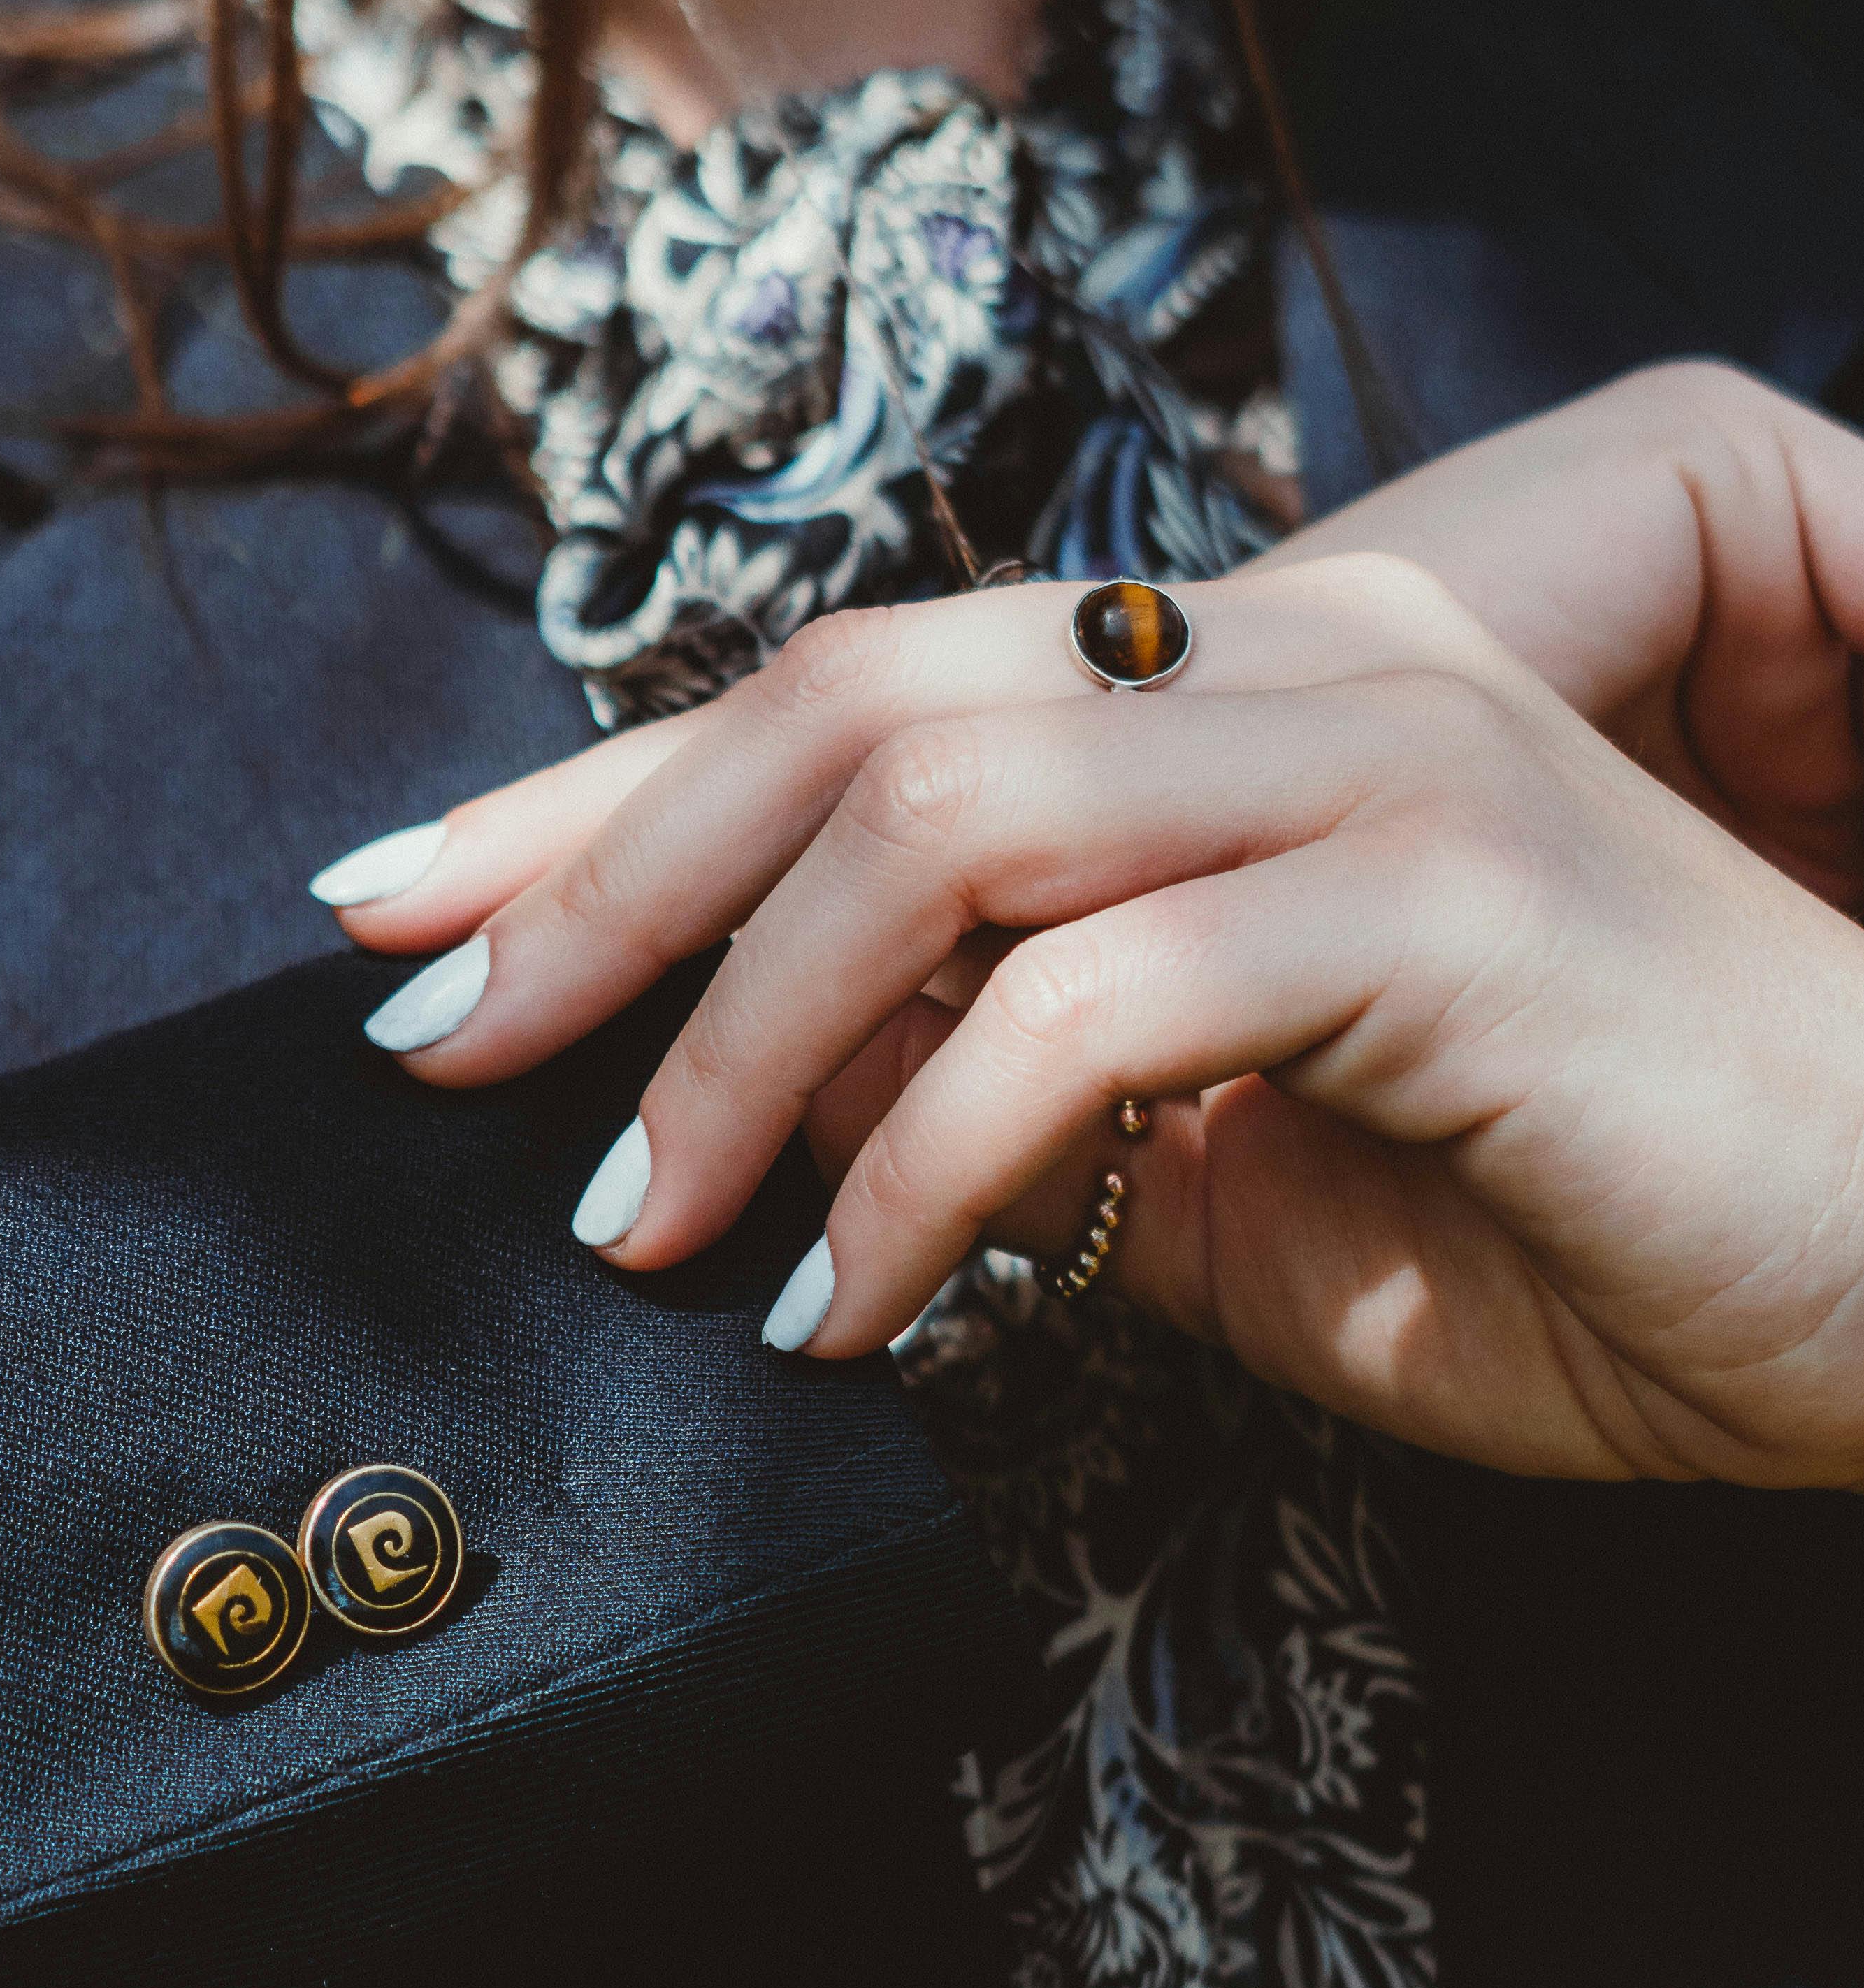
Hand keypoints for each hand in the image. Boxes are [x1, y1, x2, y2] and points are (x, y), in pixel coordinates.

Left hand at [323, 363, 1863, 1486]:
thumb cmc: (1592, 1237)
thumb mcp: (1243, 1204)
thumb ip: (1042, 1131)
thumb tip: (805, 1124)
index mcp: (1229, 721)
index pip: (852, 704)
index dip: (593, 797)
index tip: (396, 911)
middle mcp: (1298, 678)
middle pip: (851, 701)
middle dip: (600, 876)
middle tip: (443, 1055)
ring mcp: (1385, 764)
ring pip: (946, 816)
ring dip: (738, 1036)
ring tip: (644, 1226)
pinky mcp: (1456, 902)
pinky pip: (1101, 1008)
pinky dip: (933, 1172)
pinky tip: (862, 1309)